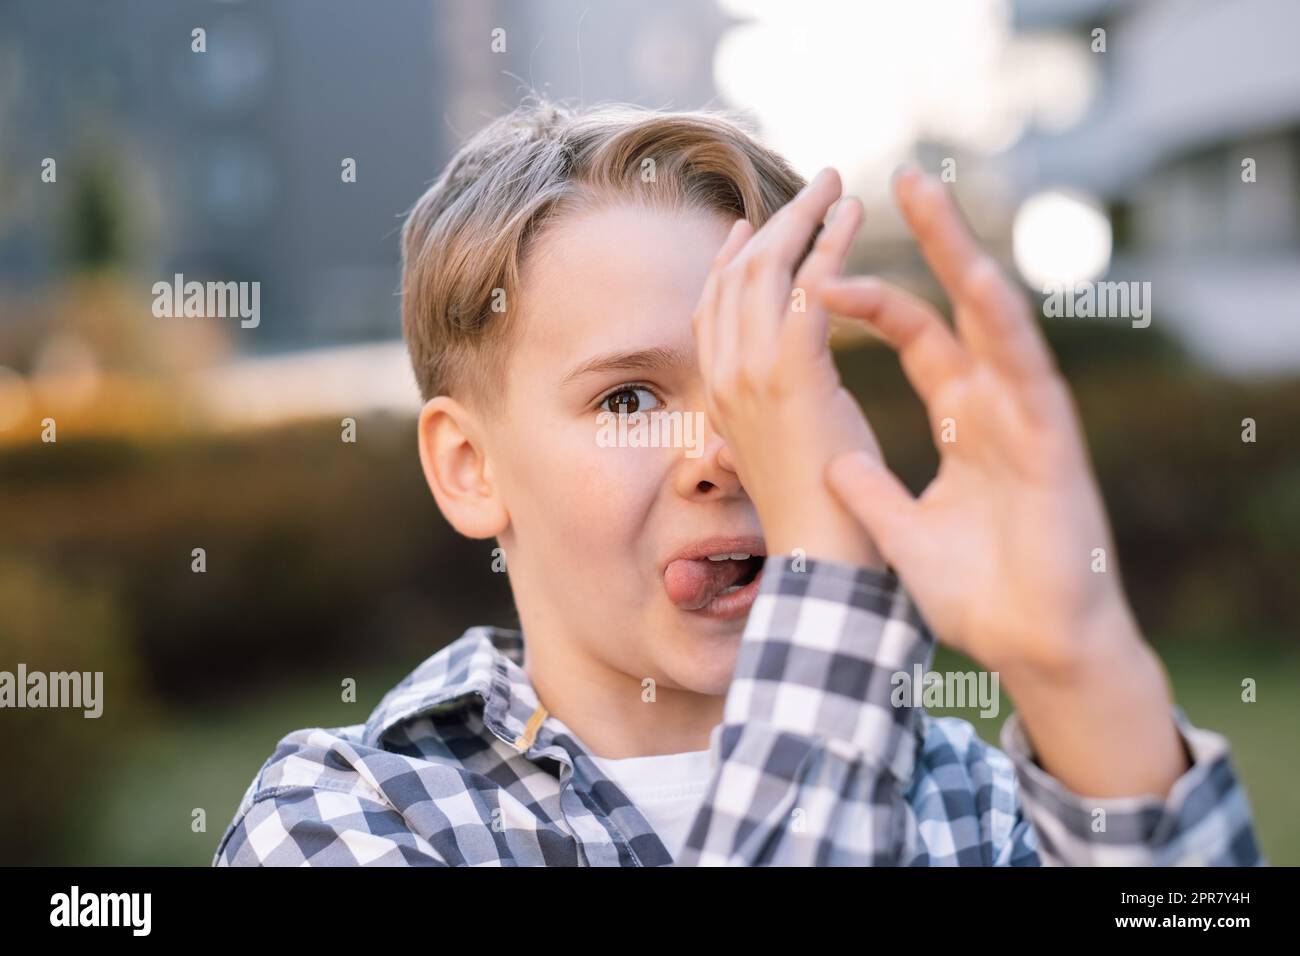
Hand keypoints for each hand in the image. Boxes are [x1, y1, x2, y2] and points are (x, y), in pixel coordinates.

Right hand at [693, 168, 883, 568]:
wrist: (820, 559)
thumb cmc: (812, 512)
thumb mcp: (776, 448)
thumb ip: (764, 412)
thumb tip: (760, 402)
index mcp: (719, 393)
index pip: (713, 307)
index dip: (732, 260)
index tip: (754, 224)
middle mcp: (723, 376)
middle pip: (737, 275)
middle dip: (777, 222)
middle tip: (819, 185)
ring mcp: (751, 374)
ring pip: (768, 271)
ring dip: (805, 219)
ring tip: (840, 185)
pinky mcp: (793, 376)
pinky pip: (808, 291)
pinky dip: (830, 246)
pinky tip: (855, 218)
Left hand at [820, 167, 1138, 678]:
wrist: (1032, 642)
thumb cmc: (979, 591)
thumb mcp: (905, 529)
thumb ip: (873, 490)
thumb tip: (832, 462)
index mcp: (961, 414)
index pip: (909, 333)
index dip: (866, 294)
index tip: (818, 259)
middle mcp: (992, 400)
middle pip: (950, 303)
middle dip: (927, 237)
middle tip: (892, 176)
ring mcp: (1023, 412)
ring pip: (989, 315)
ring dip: (959, 251)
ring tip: (925, 192)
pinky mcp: (1051, 438)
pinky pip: (1025, 368)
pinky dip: (1001, 323)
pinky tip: (978, 277)